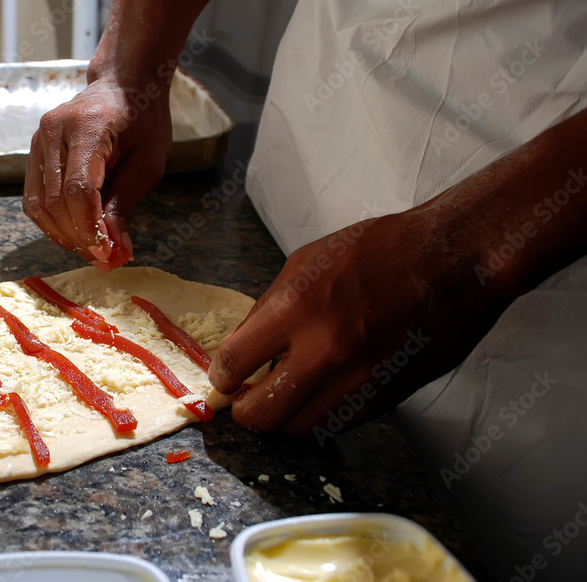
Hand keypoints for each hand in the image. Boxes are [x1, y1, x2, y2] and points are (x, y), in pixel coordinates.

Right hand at [23, 73, 172, 269]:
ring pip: (38, 205)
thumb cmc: (142, 121)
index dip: (89, 228)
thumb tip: (113, 252)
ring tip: (92, 248)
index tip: (107, 254)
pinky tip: (77, 231)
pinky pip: (35, 198)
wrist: (124, 84)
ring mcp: (38, 140)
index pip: (78, 189)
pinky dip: (54, 222)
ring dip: (64, 235)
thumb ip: (124, 207)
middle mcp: (53, 131)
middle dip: (79, 238)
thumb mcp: (146, 165)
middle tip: (105, 259)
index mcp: (86, 127)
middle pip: (55, 202)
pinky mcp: (35, 151)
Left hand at [208, 208, 508, 438]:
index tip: (226, 376)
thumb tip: (242, 348)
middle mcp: (325, 351)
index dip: (222, 375)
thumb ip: (269, 308)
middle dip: (247, 410)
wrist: (456, 259)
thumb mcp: (307, 261)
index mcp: (297, 308)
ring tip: (288, 394)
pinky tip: (323, 391)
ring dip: (286, 416)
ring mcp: (359, 380)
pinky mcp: (387, 398)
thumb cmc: (382, 250)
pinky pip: (338, 425)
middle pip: (262, 415)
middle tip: (248, 397)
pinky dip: (322, 414)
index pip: (234, 363)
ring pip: (300, 429)